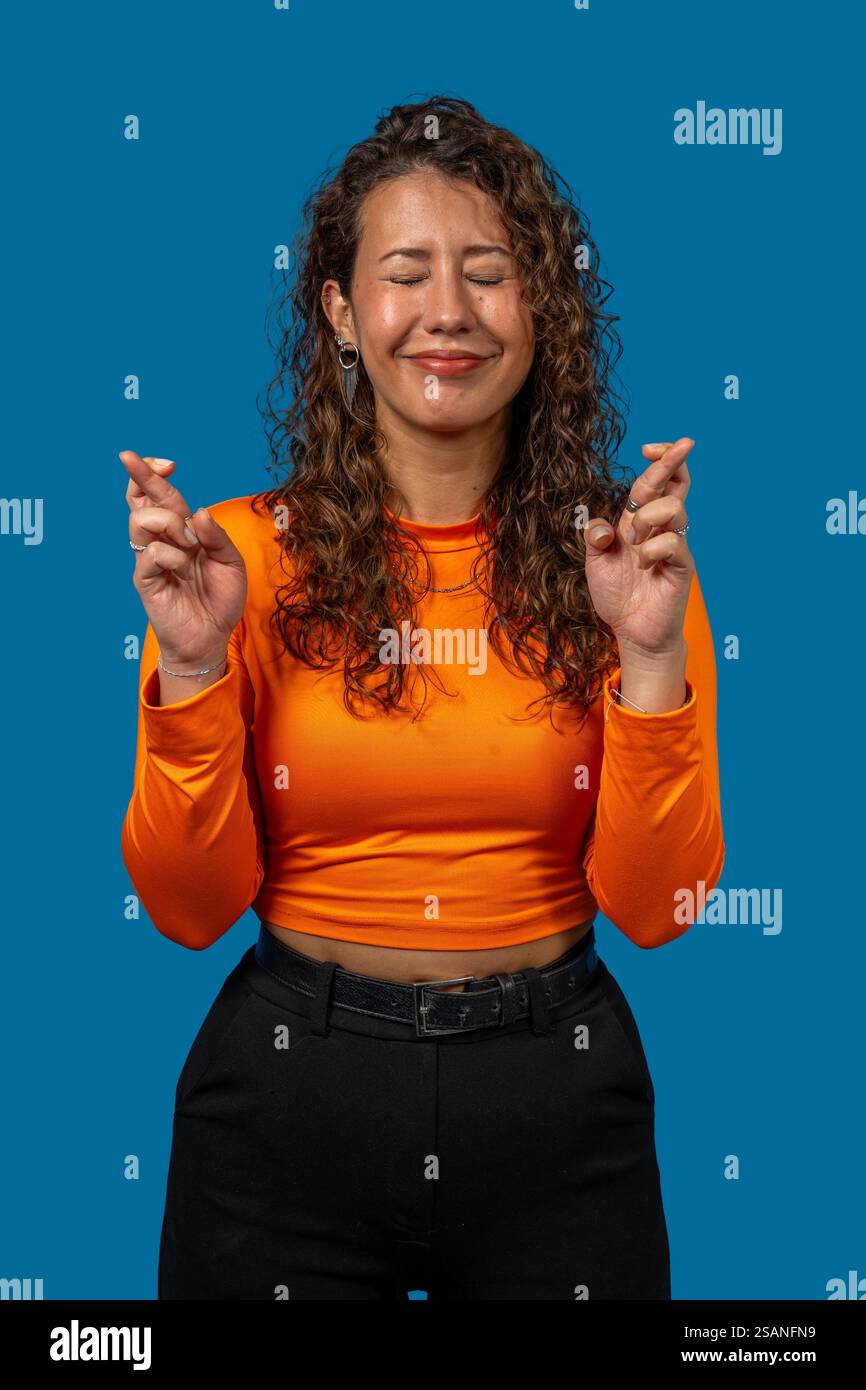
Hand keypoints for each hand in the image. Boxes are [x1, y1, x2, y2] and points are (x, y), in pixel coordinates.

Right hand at [121, 451, 246, 669]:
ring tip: (189, 545)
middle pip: (141, 498)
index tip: (167, 463)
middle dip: (142, 475)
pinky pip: (150, 553)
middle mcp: (162, 540)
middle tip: (143, 463)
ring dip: (169, 523)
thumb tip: (198, 512)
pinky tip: (183, 571)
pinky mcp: (144, 579)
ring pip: (141, 519)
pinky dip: (172, 556)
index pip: (160, 494)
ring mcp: (150, 558)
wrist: (212, 638)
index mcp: (183, 530)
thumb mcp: (231, 562)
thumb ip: (216, 535)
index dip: (155, 474)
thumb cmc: (220, 600)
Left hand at [583, 437, 694, 659]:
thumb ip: (595, 538)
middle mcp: (660, 529)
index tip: (648, 446)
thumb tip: (605, 525)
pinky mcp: (682, 566)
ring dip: (647, 520)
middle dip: (671, 461)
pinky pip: (673, 542)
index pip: (654, 484)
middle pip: (676, 485)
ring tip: (635, 544)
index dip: (657, 461)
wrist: (633, 633)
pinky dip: (652, 550)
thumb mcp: (595, 563)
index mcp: (638, 523)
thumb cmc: (617, 597)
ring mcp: (674, 545)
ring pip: (673, 508)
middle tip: (666, 451)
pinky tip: (645, 566)